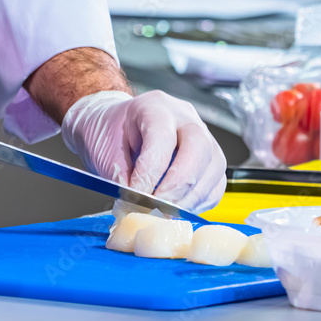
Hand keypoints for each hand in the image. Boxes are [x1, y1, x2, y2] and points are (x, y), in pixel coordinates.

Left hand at [61, 90, 226, 211]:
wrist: (114, 126)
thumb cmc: (109, 133)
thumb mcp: (104, 149)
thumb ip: (119, 176)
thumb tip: (134, 204)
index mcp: (155, 106)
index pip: (162, 138)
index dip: (151, 172)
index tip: (137, 196)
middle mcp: (184, 117)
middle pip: (198, 148)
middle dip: (178, 184)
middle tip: (157, 207)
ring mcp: (203, 135)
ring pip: (214, 167)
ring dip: (191, 197)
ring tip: (166, 213)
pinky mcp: (210, 158)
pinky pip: (216, 183)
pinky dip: (200, 201)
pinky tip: (179, 210)